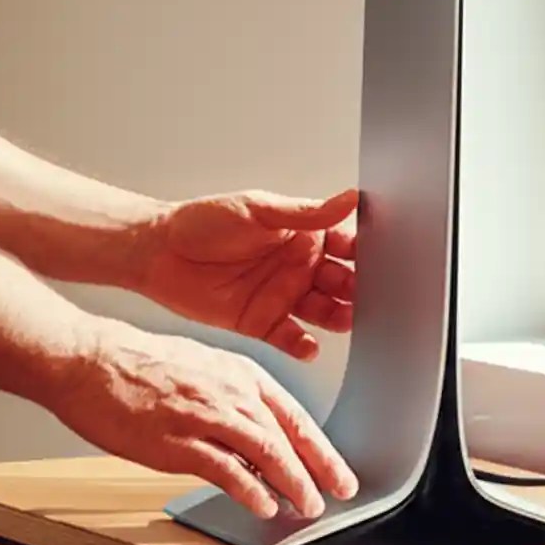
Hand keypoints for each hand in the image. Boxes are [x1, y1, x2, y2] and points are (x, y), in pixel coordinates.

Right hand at [50, 318, 357, 518]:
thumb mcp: (203, 368)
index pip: (295, 415)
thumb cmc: (138, 364)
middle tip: (339, 492)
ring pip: (267, 452)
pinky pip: (226, 470)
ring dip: (293, 483)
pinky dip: (250, 490)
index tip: (337, 470)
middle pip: (290, 435)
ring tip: (307, 505)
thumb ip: (234, 399)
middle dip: (320, 468)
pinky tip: (264, 505)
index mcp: (240, 373)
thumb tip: (257, 434)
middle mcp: (231, 393)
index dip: (321, 447)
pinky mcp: (178, 441)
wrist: (90, 360)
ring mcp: (206, 416)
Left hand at [134, 189, 357, 361]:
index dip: (367, 252)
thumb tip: (351, 198)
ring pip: (324, 312)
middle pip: (343, 283)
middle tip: (369, 293)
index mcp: (304, 236)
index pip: (347, 245)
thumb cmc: (203, 222)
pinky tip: (309, 345)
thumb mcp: (258, 210)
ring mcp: (282, 297)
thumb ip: (306, 213)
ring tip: (346, 319)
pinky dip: (303, 345)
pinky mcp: (263, 323)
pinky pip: (291, 338)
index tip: (386, 257)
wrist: (158, 254)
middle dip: (359, 289)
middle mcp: (299, 268)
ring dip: (339, 317)